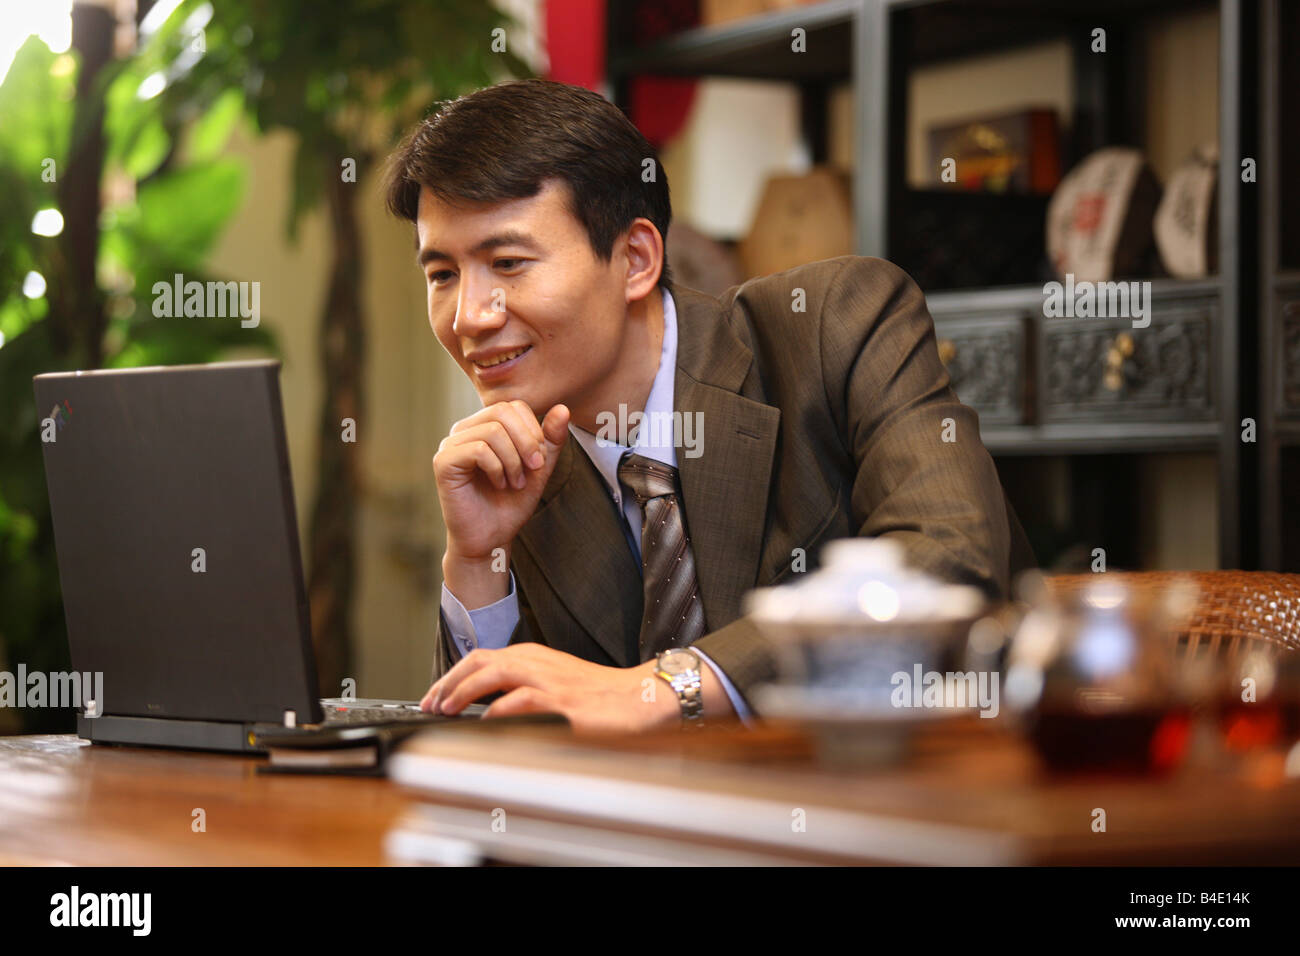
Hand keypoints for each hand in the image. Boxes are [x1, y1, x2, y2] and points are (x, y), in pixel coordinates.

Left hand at [419, 644, 680, 734]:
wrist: (642, 697)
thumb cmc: (602, 695)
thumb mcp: (557, 684)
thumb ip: (524, 689)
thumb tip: (487, 710)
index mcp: (534, 657)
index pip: (481, 658)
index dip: (452, 676)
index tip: (433, 696)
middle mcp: (538, 663)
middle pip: (480, 660)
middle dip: (449, 680)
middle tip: (430, 703)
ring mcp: (550, 681)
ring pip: (495, 673)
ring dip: (465, 690)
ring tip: (446, 708)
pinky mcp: (564, 702)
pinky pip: (523, 700)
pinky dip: (499, 710)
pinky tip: (485, 724)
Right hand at [434, 401, 568, 606]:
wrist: (491, 538)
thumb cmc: (511, 503)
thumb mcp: (539, 468)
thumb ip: (550, 440)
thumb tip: (563, 408)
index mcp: (484, 426)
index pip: (513, 406)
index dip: (534, 430)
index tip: (539, 461)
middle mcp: (464, 430)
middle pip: (502, 412)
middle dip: (527, 442)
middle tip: (533, 469)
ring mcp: (451, 444)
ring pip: (492, 431)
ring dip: (513, 460)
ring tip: (514, 483)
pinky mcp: (443, 462)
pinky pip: (478, 449)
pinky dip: (497, 468)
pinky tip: (499, 484)